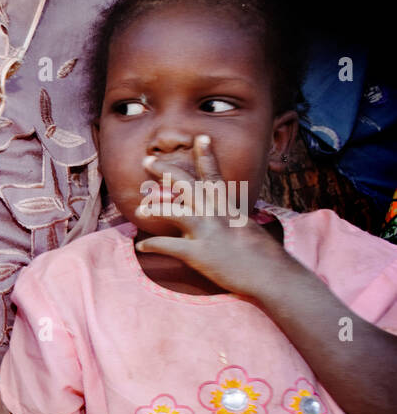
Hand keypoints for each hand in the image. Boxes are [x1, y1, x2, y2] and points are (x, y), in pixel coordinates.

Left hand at [135, 134, 293, 298]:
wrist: (273, 276)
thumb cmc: (263, 257)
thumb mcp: (247, 230)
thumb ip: (232, 222)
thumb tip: (222, 221)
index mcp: (229, 208)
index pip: (215, 177)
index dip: (207, 156)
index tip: (201, 137)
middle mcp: (217, 215)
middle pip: (188, 186)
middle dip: (167, 171)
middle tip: (147, 160)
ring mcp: (207, 232)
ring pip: (175, 211)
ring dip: (155, 208)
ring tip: (142, 209)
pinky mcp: (199, 253)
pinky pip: (168, 246)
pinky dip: (152, 245)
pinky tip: (141, 245)